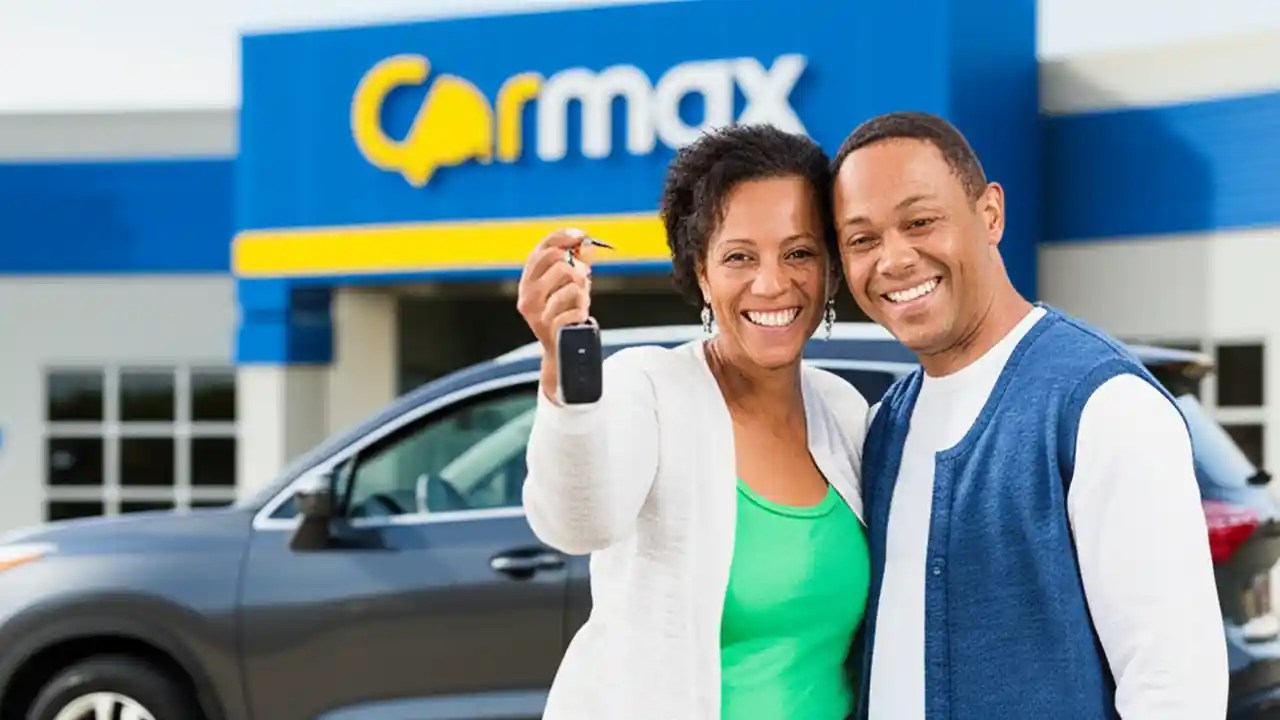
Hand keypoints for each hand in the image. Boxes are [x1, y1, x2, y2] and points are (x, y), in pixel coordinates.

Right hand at [516, 229, 594, 393]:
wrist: (561, 350)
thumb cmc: (565, 313)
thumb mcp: (567, 286)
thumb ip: (574, 265)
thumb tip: (587, 246)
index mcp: (527, 281)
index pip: (542, 249)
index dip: (563, 237)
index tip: (582, 235)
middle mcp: (526, 294)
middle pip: (558, 261)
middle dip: (577, 268)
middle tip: (582, 280)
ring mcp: (536, 312)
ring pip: (572, 283)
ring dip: (583, 292)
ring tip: (579, 304)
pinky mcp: (548, 328)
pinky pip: (577, 308)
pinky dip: (583, 310)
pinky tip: (579, 317)